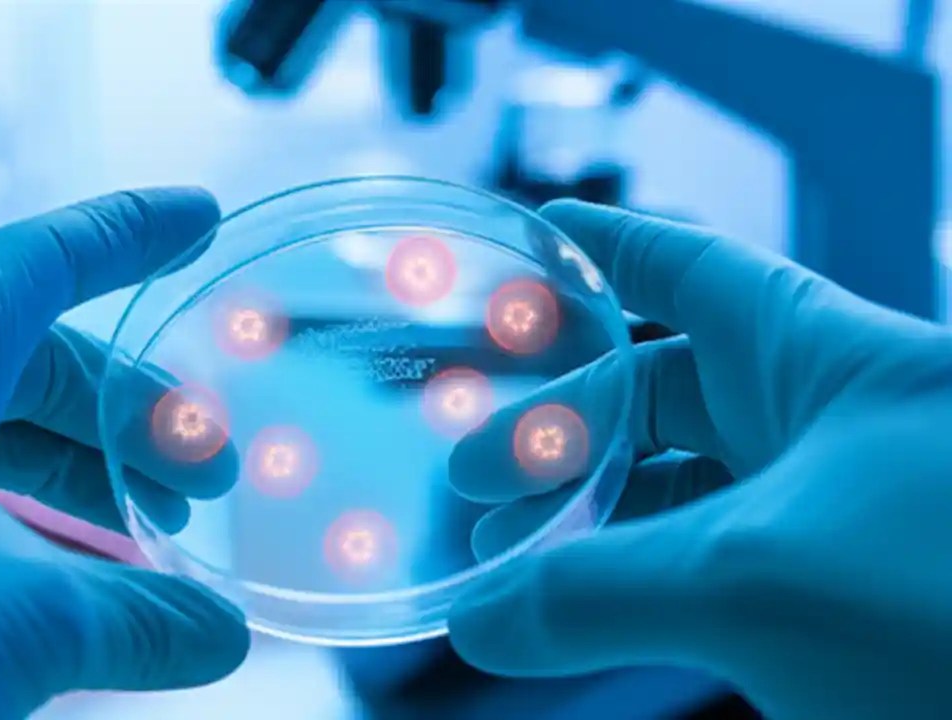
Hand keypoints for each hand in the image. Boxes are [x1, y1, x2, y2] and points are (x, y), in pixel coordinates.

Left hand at [0, 189, 249, 718]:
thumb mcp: (31, 622)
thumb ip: (146, 617)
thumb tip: (223, 637)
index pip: (34, 265)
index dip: (127, 234)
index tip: (201, 217)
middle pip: (32, 363)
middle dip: (135, 412)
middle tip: (213, 475)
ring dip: (93, 469)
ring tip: (168, 527)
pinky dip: (37, 515)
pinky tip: (93, 566)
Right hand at [446, 201, 951, 717]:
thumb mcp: (758, 581)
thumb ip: (595, 593)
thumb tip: (479, 621)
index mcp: (818, 356)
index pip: (682, 266)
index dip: (600, 245)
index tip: (528, 239)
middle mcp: (826, 421)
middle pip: (662, 387)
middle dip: (558, 419)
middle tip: (470, 473)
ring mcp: (833, 511)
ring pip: (686, 490)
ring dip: (591, 515)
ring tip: (506, 560)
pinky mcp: (841, 597)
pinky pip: (712, 569)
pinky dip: (640, 586)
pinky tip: (585, 615)